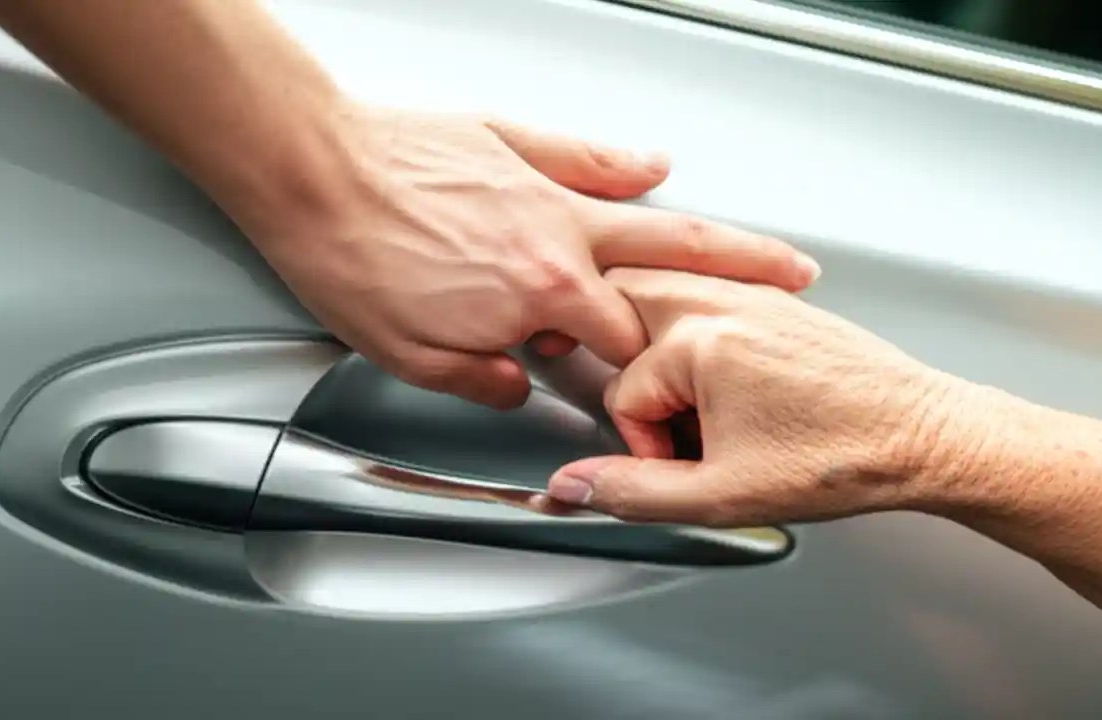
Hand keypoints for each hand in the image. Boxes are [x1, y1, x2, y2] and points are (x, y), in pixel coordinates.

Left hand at [224, 103, 819, 407]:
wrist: (307, 167)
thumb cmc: (348, 257)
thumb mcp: (411, 357)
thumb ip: (483, 379)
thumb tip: (516, 380)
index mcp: (543, 294)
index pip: (624, 346)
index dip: (641, 379)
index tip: (649, 390)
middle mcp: (558, 235)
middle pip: (676, 265)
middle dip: (746, 280)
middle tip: (794, 282)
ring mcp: (543, 185)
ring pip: (647, 211)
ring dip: (711, 231)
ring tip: (758, 242)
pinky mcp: (516, 145)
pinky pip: (586, 154)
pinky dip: (622, 162)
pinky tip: (652, 166)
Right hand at [542, 269, 959, 525]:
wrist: (923, 436)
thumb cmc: (844, 458)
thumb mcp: (724, 495)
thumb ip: (635, 492)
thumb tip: (576, 486)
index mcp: (703, 341)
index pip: (622, 392)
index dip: (641, 444)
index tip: (682, 464)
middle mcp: (724, 301)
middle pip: (619, 302)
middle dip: (623, 365)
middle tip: (658, 417)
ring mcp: (751, 292)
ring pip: (658, 284)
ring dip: (649, 337)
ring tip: (683, 396)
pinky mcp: (774, 296)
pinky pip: (704, 287)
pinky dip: (689, 324)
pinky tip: (718, 376)